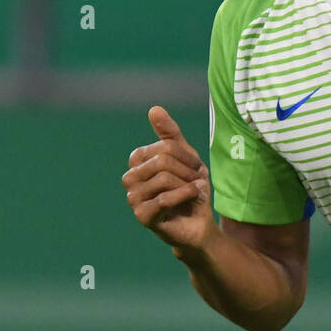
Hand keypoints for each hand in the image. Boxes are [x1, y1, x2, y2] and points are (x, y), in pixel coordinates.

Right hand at [122, 106, 216, 254]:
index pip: (164, 147)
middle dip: (188, 170)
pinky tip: (195, 196)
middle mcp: (130, 178)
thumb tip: (154, 109)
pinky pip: (163, 199)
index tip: (195, 166)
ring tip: (197, 190)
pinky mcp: (142, 216)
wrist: (200, 221)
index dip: (186, 155)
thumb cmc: (190, 187)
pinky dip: (185, 195)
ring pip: (164, 179)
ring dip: (188, 184)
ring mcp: (133, 198)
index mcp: (137, 160)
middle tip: (199, 180)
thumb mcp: (185, 156)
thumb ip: (170, 133)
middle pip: (163, 161)